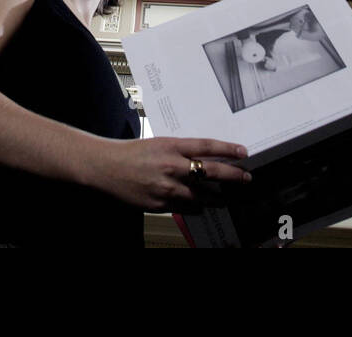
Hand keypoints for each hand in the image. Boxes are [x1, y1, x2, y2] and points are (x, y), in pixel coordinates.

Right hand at [85, 137, 250, 212]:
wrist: (105, 167)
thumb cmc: (131, 153)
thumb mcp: (159, 144)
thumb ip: (181, 151)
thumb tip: (205, 159)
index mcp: (171, 146)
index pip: (207, 147)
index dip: (228, 149)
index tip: (243, 152)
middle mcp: (171, 166)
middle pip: (210, 171)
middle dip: (232, 176)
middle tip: (245, 178)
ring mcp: (166, 187)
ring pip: (201, 195)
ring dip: (216, 197)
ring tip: (225, 198)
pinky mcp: (160, 204)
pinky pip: (186, 208)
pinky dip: (196, 207)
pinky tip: (201, 206)